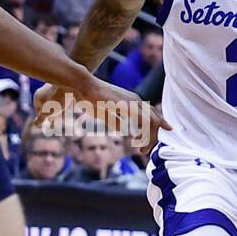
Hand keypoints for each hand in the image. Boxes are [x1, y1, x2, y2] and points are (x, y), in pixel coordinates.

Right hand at [34, 77, 169, 155]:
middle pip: (155, 119)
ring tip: (142, 150)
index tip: (148, 143)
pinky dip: (145, 134)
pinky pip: (144, 122)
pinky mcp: (127, 106)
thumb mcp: (106, 112)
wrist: (81, 85)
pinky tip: (139, 143)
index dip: (154, 129)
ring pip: (153, 122)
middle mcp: (135, 101)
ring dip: (150, 139)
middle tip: (145, 150)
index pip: (151, 115)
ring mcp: (133, 102)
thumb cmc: (91, 98)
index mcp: (132, 101)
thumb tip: (124, 128)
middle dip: (154, 137)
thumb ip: (116, 120)